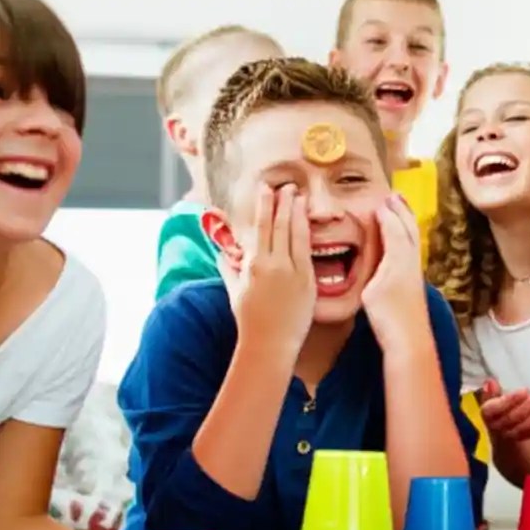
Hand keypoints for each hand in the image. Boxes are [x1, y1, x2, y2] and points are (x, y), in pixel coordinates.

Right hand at [228, 184, 315, 351]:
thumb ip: (228, 268)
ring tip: (298, 194)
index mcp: (253, 265)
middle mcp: (273, 265)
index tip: (266, 189)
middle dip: (282, 202)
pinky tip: (307, 219)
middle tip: (286, 185)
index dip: (264, 206)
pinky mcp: (308, 281)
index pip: (259, 227)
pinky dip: (306, 232)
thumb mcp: (234, 291)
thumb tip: (221, 253)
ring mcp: (292, 272)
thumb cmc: (250, 321)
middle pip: (278, 225)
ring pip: (294, 234)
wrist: (269, 344)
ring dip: (296, 211)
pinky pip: (307, 250)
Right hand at [362, 195, 429, 349]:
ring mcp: (414, 275)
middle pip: (408, 230)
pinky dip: (406, 239)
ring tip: (400, 211)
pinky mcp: (414, 286)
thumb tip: (382, 241)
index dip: (386, 214)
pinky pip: (412, 252)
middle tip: (394, 196)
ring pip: (412, 240)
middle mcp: (411, 263)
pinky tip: (402, 245)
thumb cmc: (389, 316)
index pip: (394, 228)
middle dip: (401, 211)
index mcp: (400, 258)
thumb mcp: (375, 285)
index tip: (379, 200)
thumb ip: (381, 257)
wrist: (409, 341)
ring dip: (406, 223)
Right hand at [478, 378, 529, 441]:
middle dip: (529, 406)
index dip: (511, 400)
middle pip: (512, 418)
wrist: (502, 428)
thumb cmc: (499, 407)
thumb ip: (493, 392)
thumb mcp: (493, 398)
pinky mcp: (523, 438)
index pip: (495, 409)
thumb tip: (490, 382)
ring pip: (525, 427)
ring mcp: (510, 435)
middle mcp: (497, 426)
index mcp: (487, 413)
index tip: (525, 390)